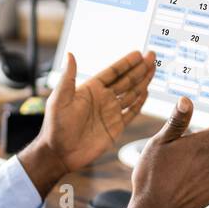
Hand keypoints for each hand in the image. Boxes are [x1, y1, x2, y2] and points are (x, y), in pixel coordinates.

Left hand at [19, 51, 153, 195]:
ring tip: (153, 69)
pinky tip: (146, 92)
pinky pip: (131, 112)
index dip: (126, 63)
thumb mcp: (59, 99)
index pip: (113, 72)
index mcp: (91, 89)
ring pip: (131, 93)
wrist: (60, 153)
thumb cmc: (55, 125)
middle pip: (126, 80)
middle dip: (139, 68)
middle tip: (152, 56)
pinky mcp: (116, 127)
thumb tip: (70, 54)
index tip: (138, 53)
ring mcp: (111, 112)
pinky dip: (140, 102)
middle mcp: (103, 98)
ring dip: (143, 81)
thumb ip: (68, 77)